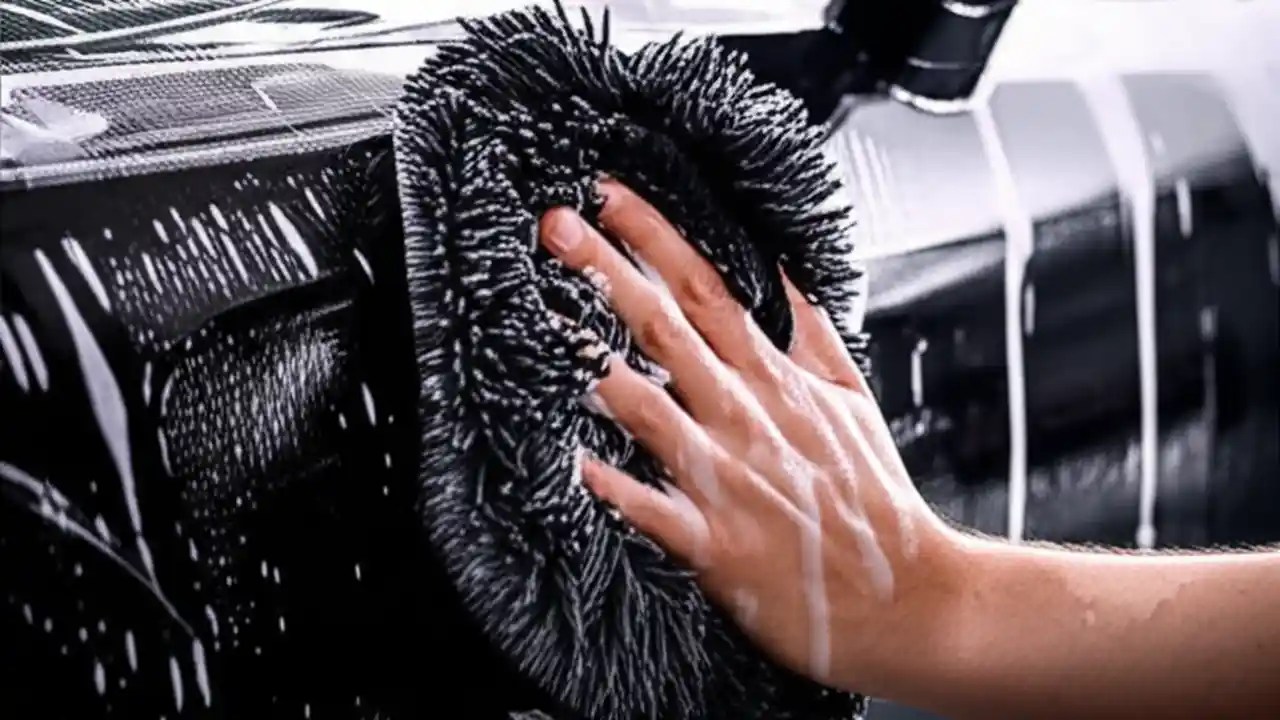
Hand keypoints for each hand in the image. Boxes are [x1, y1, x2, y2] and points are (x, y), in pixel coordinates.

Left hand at [538, 180, 963, 695]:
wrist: (909, 597)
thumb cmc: (875, 498)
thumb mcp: (853, 396)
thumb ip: (811, 329)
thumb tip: (782, 268)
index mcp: (776, 380)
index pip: (708, 288)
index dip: (655, 237)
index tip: (609, 194)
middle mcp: (746, 417)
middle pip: (667, 329)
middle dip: (608, 271)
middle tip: (556, 224)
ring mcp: (729, 479)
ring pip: (652, 408)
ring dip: (598, 363)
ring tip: (545, 321)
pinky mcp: (718, 544)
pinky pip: (657, 513)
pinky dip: (618, 489)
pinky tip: (576, 464)